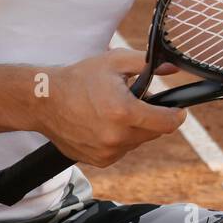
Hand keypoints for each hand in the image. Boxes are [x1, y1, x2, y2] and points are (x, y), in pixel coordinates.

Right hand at [36, 49, 185, 167]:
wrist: (44, 101)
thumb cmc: (79, 79)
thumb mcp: (114, 62)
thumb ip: (146, 63)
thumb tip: (173, 68)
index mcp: (124, 112)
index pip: (168, 123)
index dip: (177, 115)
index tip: (178, 109)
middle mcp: (117, 137)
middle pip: (154, 132)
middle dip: (152, 117)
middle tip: (135, 101)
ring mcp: (107, 152)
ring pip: (138, 142)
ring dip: (135, 128)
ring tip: (116, 110)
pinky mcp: (99, 160)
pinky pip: (122, 150)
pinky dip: (120, 138)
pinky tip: (104, 123)